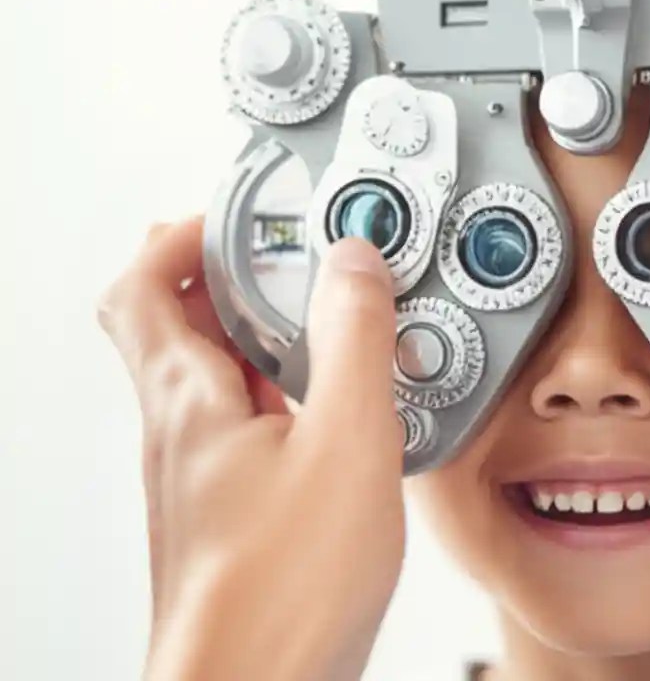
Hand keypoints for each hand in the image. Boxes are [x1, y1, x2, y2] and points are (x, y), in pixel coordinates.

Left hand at [98, 218, 405, 679]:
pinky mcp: (229, 511)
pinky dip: (282, 396)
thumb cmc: (284, 586)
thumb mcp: (346, 442)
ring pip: (212, 378)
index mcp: (187, 398)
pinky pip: (244, 426)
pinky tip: (338, 417)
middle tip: (290, 262)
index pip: (144, 282)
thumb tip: (353, 261)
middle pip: (173, 324)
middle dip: (227, 278)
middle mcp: (178, 432)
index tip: (247, 215)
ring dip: (260, 338)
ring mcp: (198, 475)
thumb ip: (353, 343)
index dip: (187, 234)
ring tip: (330, 329)